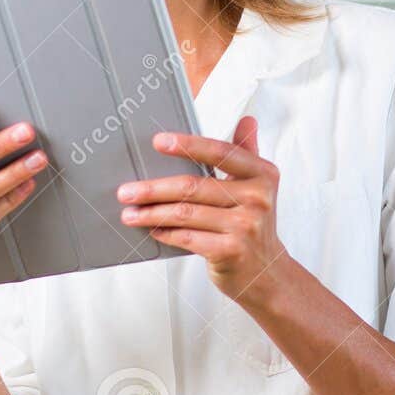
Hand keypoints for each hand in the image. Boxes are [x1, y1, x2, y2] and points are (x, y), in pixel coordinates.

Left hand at [116, 115, 291, 305]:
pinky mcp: (231, 250)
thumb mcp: (258, 188)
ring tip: (129, 213)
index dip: (188, 145)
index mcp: (263, 174)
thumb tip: (248, 120)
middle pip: (193, 186)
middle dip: (153, 188)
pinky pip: (187, 237)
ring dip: (151, 213)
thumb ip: (248, 154)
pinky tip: (152, 230)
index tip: (159, 142)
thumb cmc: (254, 226)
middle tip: (126, 191)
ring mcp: (245, 226)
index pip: (220, 152)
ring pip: (184, 213)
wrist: (267, 273)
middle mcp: (257, 198)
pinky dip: (165, 233)